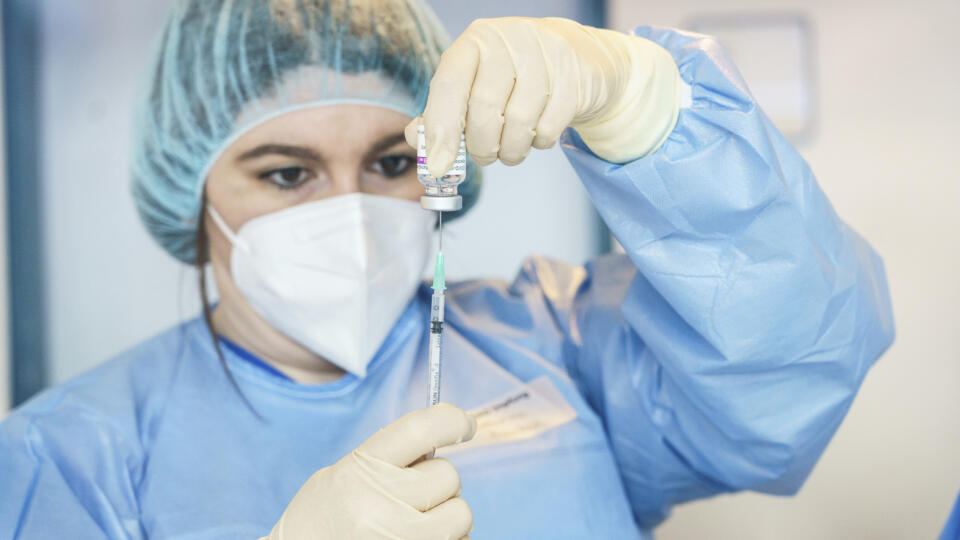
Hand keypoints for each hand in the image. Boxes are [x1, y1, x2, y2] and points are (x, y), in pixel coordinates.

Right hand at [264, 404, 476, 539]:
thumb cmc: (322, 520)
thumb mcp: (342, 476)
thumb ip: (387, 460)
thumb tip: (438, 442)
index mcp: (360, 469)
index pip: (421, 429)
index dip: (452, 421)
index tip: (465, 425)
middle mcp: (379, 505)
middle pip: (448, 475)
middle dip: (438, 484)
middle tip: (412, 497)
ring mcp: (398, 538)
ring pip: (460, 514)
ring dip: (446, 517)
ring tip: (413, 525)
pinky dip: (447, 539)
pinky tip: (416, 539)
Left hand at [405, 17, 681, 174]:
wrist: (578, 59)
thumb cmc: (516, 78)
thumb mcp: (474, 86)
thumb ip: (442, 112)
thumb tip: (416, 140)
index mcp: (475, 42)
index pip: (449, 84)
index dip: (440, 128)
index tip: (439, 165)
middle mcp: (508, 39)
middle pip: (484, 108)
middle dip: (481, 146)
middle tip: (484, 156)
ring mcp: (545, 54)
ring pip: (519, 121)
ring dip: (511, 150)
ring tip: (510, 149)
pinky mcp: (575, 76)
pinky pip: (549, 127)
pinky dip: (539, 143)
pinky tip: (537, 134)